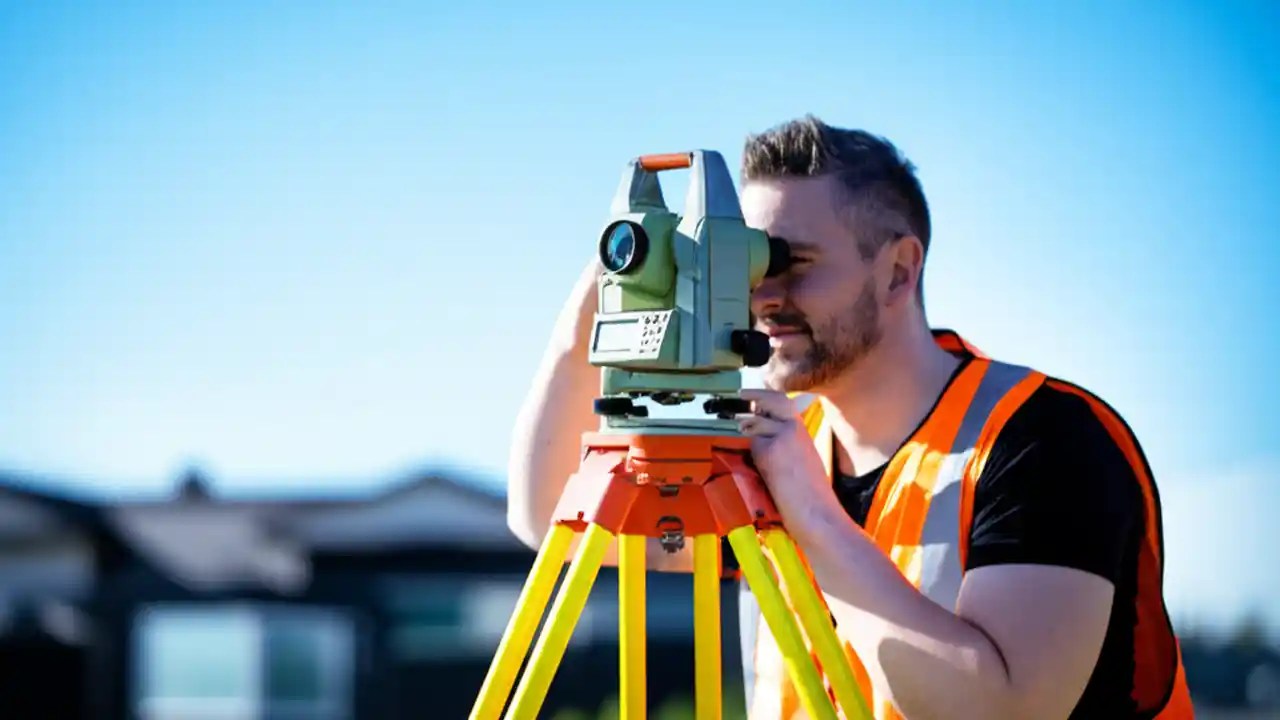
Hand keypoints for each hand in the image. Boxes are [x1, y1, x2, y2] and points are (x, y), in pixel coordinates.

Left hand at [736, 389, 835, 526]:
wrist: (816, 510)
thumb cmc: (810, 492)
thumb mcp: (802, 457)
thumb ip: (785, 442)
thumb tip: (761, 435)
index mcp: (803, 431)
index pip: (783, 402)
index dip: (767, 396)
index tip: (754, 396)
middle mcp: (795, 429)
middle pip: (773, 399)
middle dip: (755, 395)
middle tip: (742, 395)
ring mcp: (783, 437)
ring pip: (757, 421)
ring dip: (749, 428)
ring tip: (744, 432)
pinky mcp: (770, 451)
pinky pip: (753, 443)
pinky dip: (750, 450)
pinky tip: (757, 464)